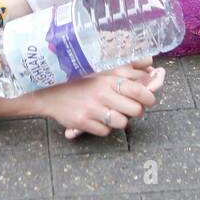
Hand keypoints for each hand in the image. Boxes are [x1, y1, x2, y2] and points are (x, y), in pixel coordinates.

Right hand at [39, 59, 163, 138]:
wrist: (48, 91)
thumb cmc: (79, 80)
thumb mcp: (100, 71)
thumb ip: (123, 72)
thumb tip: (150, 68)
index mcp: (108, 79)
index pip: (139, 90)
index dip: (148, 97)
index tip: (148, 99)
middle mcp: (102, 94)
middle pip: (135, 110)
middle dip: (136, 111)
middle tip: (130, 109)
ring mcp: (92, 109)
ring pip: (122, 123)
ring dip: (119, 121)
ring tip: (112, 114)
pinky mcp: (82, 122)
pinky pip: (105, 131)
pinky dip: (104, 128)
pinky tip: (97, 119)